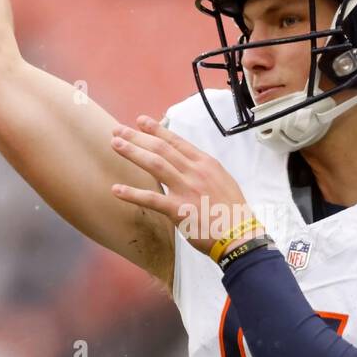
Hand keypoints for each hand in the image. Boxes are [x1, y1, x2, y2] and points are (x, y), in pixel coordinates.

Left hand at [110, 114, 261, 257]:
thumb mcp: (222, 180)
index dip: (156, 130)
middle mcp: (194, 172)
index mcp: (205, 164)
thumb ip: (204, 170)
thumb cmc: (232, 210)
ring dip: (133, 152)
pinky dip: (132, 193)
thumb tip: (188, 163)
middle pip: (161, 148)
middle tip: (118, 130)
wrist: (240, 235)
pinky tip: (116, 189)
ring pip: (155, 164)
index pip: (176, 141)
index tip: (140, 121)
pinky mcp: (179, 210)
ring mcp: (186, 189)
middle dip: (137, 137)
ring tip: (115, 145)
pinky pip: (152, 199)